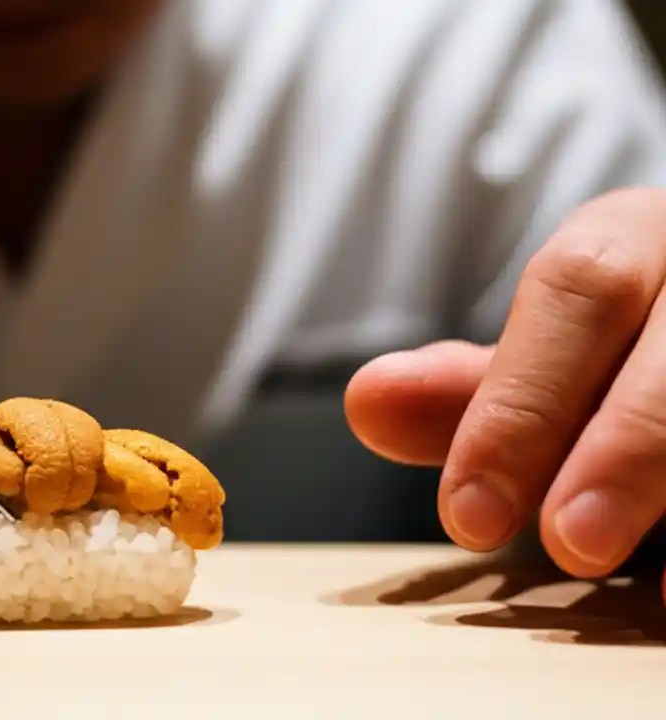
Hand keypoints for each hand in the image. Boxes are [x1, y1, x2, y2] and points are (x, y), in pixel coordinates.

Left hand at [346, 188, 665, 598]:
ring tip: (636, 571)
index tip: (468, 516)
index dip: (519, 406)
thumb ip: (470, 393)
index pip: (575, 293)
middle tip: (567, 542)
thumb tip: (367, 402)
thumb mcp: (549, 365)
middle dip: (625, 447)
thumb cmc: (619, 353)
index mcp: (632, 238)